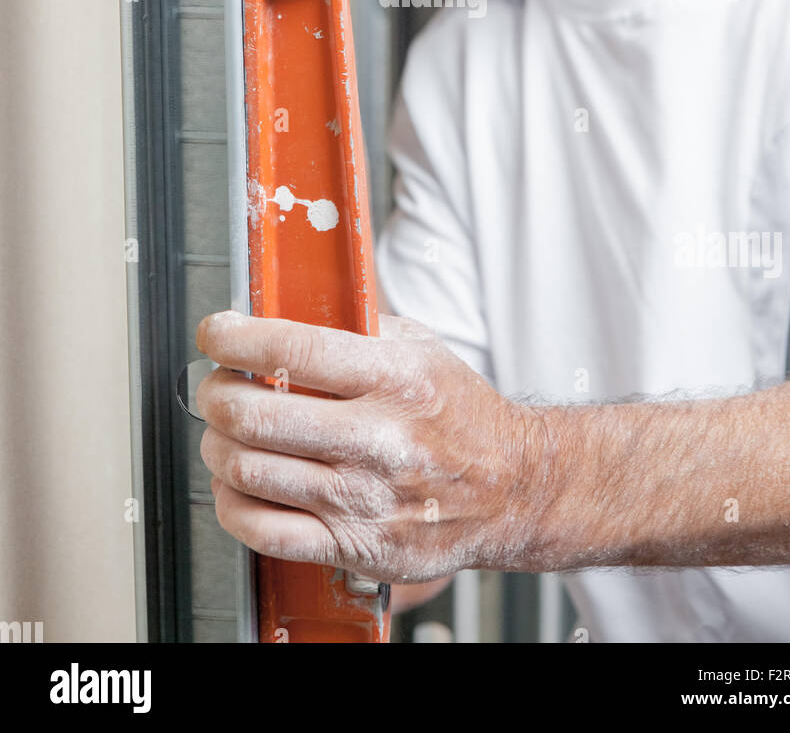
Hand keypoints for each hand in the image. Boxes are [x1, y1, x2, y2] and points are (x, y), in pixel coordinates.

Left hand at [195, 310, 550, 583]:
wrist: (510, 488)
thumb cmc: (460, 415)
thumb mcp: (421, 347)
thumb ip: (358, 326)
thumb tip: (285, 308)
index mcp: (394, 378)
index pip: (293, 350)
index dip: (237, 339)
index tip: (215, 333)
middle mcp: (377, 438)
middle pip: (256, 414)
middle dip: (215, 394)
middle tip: (215, 386)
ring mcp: (363, 497)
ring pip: (249, 471)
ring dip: (217, 446)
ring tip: (225, 434)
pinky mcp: (355, 545)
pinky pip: (263, 531)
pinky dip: (231, 504)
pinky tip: (237, 485)